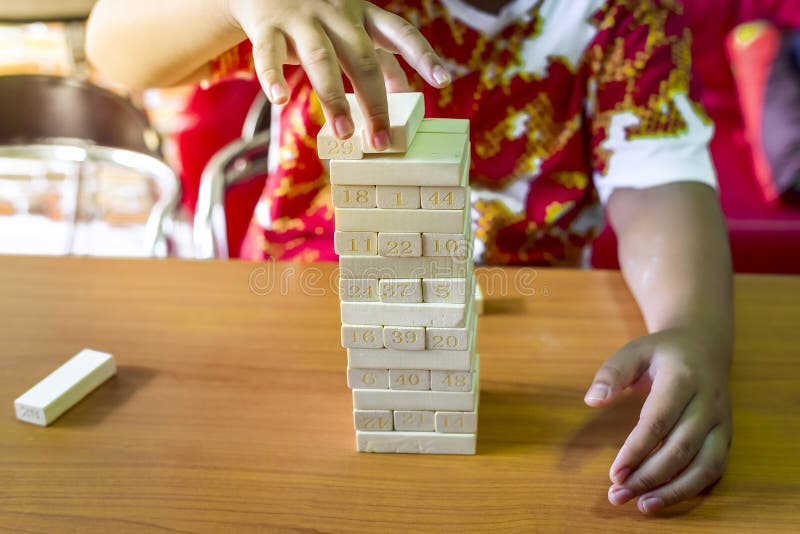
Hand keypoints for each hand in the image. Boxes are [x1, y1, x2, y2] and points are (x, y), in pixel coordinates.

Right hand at [229, 0, 450, 148]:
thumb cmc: (316, 16)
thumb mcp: (352, 27)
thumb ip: (376, 55)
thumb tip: (404, 91)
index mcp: (362, 14)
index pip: (400, 33)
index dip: (422, 55)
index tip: (442, 81)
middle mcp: (336, 13)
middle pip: (363, 59)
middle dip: (374, 103)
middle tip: (381, 141)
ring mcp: (302, 19)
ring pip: (321, 59)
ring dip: (333, 99)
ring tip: (344, 132)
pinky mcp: (268, 27)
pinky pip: (269, 55)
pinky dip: (274, 78)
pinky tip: (280, 100)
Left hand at [584, 326, 732, 513]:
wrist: (703, 346)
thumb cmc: (661, 353)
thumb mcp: (633, 351)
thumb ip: (612, 374)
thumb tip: (592, 400)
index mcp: (683, 377)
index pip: (659, 421)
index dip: (636, 450)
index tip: (614, 473)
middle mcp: (708, 402)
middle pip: (681, 448)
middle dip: (649, 476)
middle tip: (618, 493)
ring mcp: (721, 421)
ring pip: (704, 465)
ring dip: (673, 490)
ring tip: (642, 505)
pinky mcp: (726, 436)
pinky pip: (714, 469)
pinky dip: (691, 488)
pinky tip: (664, 497)